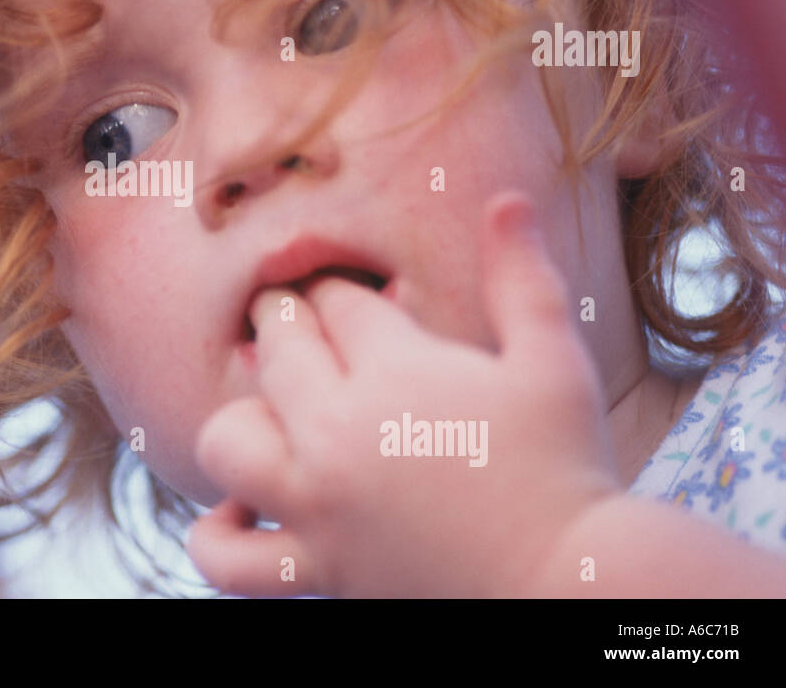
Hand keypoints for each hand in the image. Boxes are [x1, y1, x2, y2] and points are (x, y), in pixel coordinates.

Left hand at [187, 190, 622, 596]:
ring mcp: (320, 505)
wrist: (570, 587)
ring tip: (274, 410)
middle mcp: (340, 434)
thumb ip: (523, 276)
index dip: (339, 291)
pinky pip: (227, 560)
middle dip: (285, 321)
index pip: (336, 302)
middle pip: (277, 349)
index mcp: (396, 372)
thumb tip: (507, 199)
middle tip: (296, 318)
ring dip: (244, 417)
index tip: (346, 295)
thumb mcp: (556, 361)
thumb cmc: (569, 468)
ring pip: (229, 440)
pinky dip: (216, 536)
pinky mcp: (317, 568)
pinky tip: (240, 512)